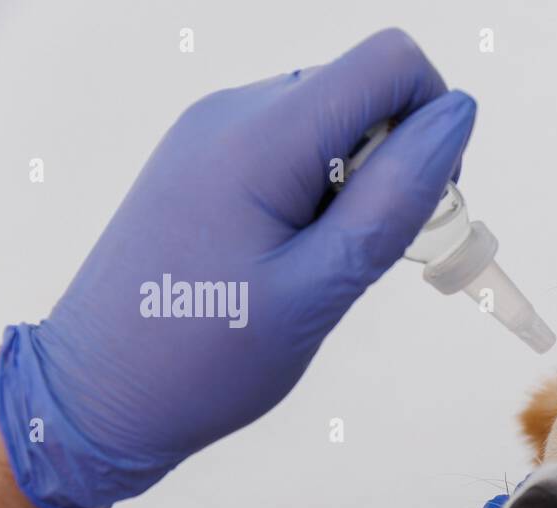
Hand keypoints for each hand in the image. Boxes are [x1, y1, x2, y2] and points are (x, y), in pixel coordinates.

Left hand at [0, 29, 475, 507]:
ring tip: (327, 266)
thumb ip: (394, 199)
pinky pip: (293, 145)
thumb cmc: (206, 357)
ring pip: (332, 120)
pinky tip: (297, 257)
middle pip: (362, 89)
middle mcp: (234, 112)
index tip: (421, 205)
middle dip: (397, 161)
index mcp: (262, 137)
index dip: (433, 122)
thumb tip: (458, 115)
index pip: (389, 64)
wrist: (98, 394)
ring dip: (359, 182)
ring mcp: (213, 131)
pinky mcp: (205, 158)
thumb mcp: (321, 288)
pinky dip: (321, 191)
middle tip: (371, 256)